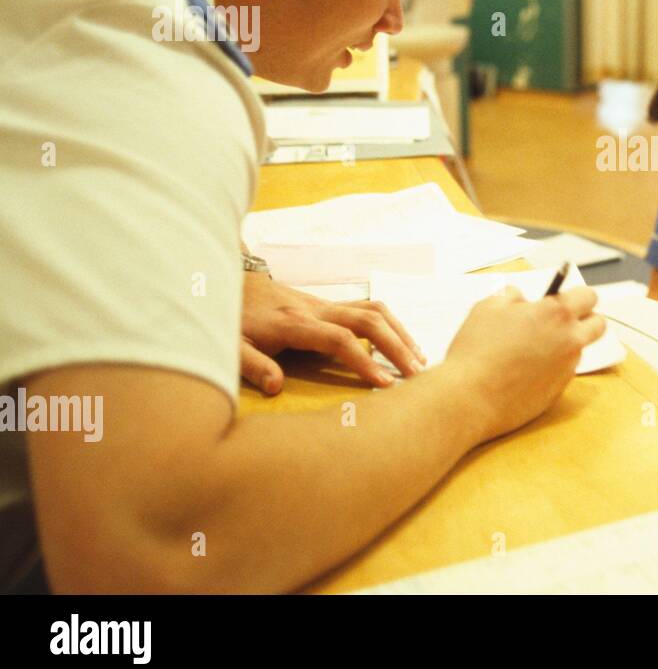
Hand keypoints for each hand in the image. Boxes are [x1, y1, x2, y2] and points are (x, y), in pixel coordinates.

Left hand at [240, 272, 425, 393]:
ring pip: (374, 310)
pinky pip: (369, 309)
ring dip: (400, 333)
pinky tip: (401, 344)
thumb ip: (253, 367)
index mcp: (293, 323)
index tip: (386, 384)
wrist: (228, 281)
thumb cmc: (230, 321)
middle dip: (397, 346)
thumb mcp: (230, 348)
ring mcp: (325, 304)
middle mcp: (316, 310)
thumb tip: (277, 387)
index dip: (365, 361)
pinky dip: (391, 325)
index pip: (339, 340)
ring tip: (418, 360)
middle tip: (417, 374)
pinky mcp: (329, 304)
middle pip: (369, 320)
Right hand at [440, 286, 605, 441]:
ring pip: (579, 349)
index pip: (588, 296)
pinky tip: (526, 369)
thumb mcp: (487, 308)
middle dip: (585, 319)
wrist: (469, 397)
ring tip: (534, 347)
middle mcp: (569, 340)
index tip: (564, 298)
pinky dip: (552, 367)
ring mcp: (566, 368)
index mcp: (555, 314)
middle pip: (598, 324)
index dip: (576, 295)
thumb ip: (510, 297)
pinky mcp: (558, 391)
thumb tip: (519, 298)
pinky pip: (563, 371)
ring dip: (566, 344)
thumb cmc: (476, 351)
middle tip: (560, 321)